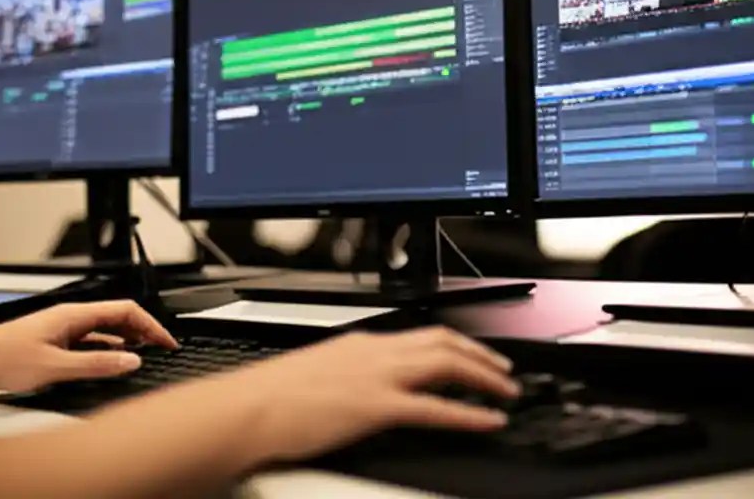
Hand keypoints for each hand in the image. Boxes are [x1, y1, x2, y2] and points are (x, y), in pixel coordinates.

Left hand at [0, 301, 177, 392]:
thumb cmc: (3, 357)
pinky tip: (112, 363)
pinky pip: (92, 342)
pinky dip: (109, 350)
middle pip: (119, 317)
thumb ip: (96, 365)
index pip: (126, 311)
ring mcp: (64, 329)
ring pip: (106, 330)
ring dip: (127, 342)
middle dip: (144, 332)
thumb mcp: (56, 367)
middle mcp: (72, 318)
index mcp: (75, 315)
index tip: (167, 342)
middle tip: (162, 350)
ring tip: (144, 357)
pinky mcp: (56, 342)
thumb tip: (131, 361)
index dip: (151, 325)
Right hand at [205, 326, 518, 462]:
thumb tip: (359, 392)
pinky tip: (489, 419)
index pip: (419, 334)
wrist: (245, 410)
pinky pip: (435, 407)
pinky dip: (469, 413)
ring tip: (508, 391)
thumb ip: (346, 377)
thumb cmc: (267, 399)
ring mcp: (377, 376)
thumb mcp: (316, 376)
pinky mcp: (376, 406)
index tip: (474, 353)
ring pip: (447, 363)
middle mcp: (374, 351)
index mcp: (359, 343)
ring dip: (484, 376)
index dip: (455, 342)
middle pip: (442, 341)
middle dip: (480, 353)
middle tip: (505, 369)